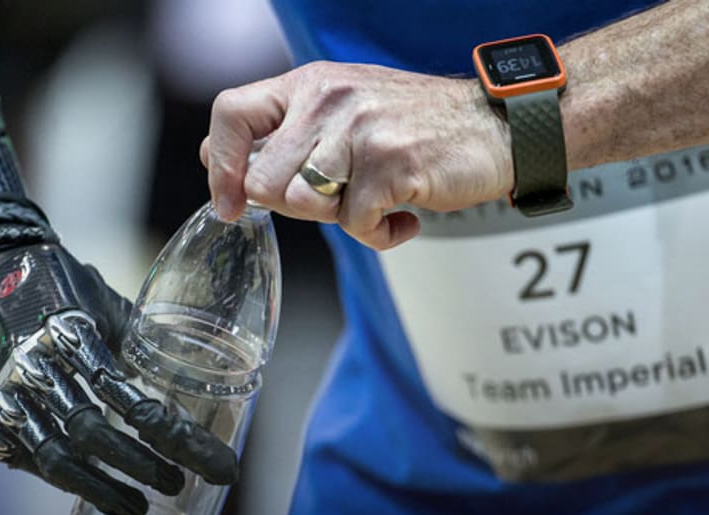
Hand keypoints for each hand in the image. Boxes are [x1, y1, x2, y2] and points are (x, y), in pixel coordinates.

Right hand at [0, 243, 237, 514]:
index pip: (125, 393)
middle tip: (177, 482)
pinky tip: (94, 492)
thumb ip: (141, 339)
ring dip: (102, 487)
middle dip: (140, 464)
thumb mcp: (105, 303)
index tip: (208, 460)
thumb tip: (195, 371)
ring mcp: (4, 397)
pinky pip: (28, 461)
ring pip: (57, 458)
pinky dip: (64, 481)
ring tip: (138, 506)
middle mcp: (32, 366)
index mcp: (68, 331)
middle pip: (91, 431)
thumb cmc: (60, 290)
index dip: (169, 433)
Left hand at [201, 61, 513, 249]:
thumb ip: (283, 133)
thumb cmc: (413, 125)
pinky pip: (355, 225)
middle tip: (339, 200)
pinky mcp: (391, 164)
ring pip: (304, 206)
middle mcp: (328, 99)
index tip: (228, 205)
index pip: (230, 113)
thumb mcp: (341, 110)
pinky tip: (404, 216)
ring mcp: (359, 131)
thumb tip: (213, 158)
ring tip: (374, 202)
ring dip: (339, 220)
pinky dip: (380, 235)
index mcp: (308, 84)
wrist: (496, 124)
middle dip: (295, 208)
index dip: (220, 165)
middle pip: (264, 181)